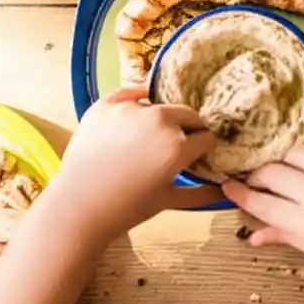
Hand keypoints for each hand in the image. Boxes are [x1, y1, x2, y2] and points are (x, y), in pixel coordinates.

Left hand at [49, 87, 218, 239]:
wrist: (78, 206)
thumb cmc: (126, 209)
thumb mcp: (168, 201)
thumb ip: (201, 194)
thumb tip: (225, 191)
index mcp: (178, 147)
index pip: (205, 136)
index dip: (204, 145)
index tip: (199, 151)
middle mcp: (158, 121)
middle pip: (186, 114)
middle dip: (188, 127)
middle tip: (177, 142)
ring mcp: (130, 109)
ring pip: (158, 106)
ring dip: (161, 118)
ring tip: (148, 135)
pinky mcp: (106, 104)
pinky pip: (129, 94)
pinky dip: (136, 101)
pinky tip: (136, 112)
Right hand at [223, 144, 303, 299]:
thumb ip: (287, 237)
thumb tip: (254, 234)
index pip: (260, 202)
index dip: (240, 192)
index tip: (229, 185)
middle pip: (273, 172)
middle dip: (259, 174)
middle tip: (257, 178)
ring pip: (297, 152)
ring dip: (287, 160)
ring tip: (289, 170)